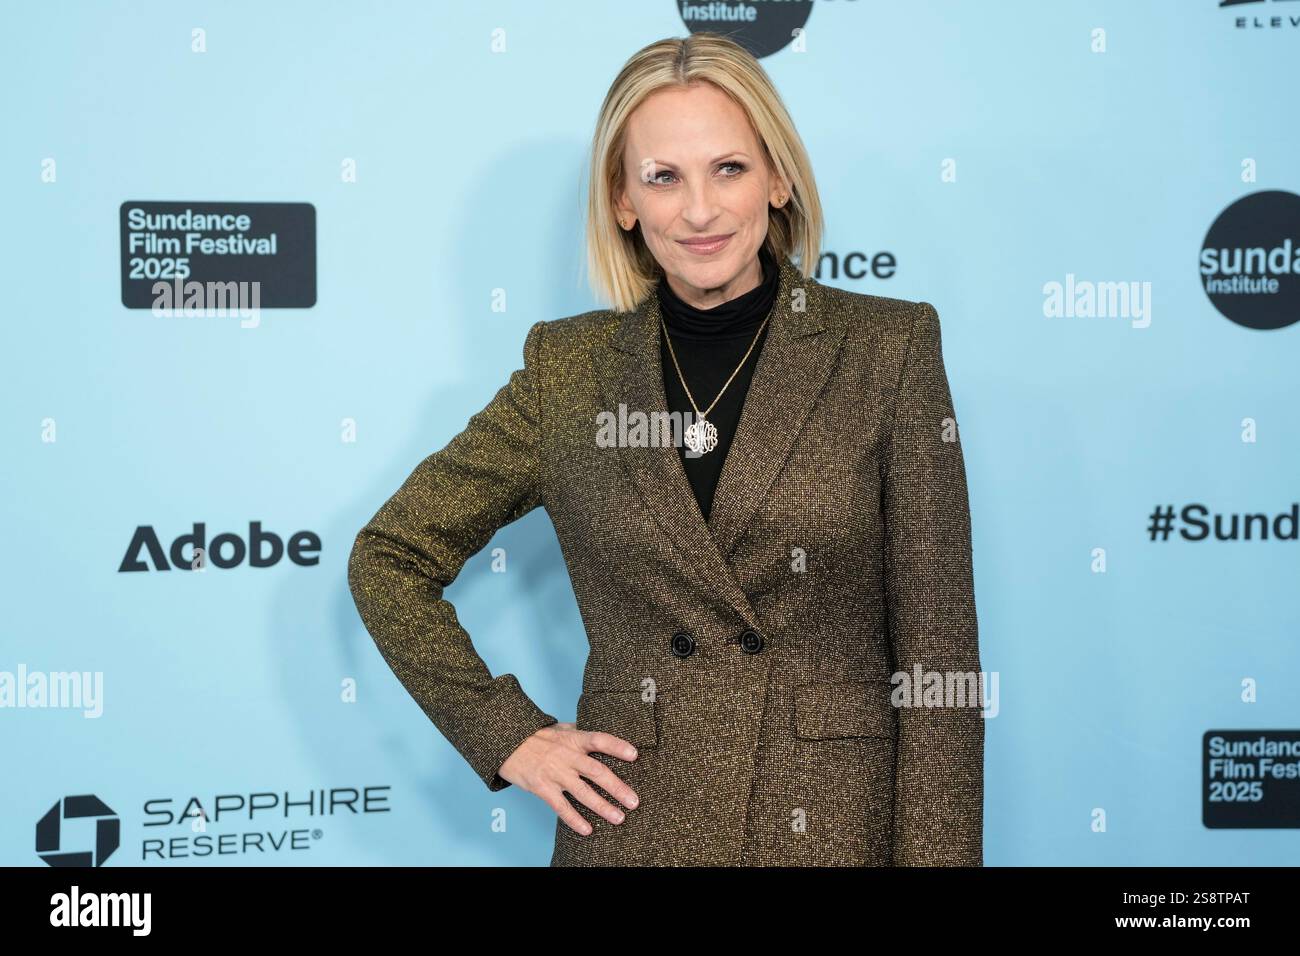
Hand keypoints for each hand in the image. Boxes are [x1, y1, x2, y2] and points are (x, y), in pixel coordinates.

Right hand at [497, 721, 639, 834]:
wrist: (505, 742)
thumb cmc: (534, 735)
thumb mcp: (557, 727)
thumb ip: (577, 731)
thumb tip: (594, 734)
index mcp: (573, 739)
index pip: (599, 740)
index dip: (617, 747)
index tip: (634, 755)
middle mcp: (567, 756)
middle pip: (597, 772)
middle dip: (618, 788)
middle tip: (633, 801)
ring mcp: (555, 773)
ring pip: (583, 792)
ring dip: (603, 807)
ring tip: (619, 818)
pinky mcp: (542, 788)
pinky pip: (561, 807)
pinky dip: (574, 820)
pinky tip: (587, 829)